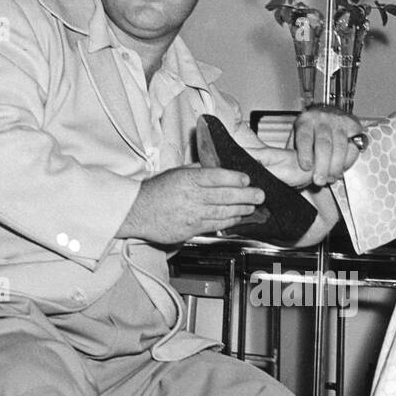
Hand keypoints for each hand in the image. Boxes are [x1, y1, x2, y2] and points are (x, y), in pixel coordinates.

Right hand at [116, 165, 262, 243]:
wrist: (137, 211)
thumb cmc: (155, 191)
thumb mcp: (175, 172)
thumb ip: (197, 170)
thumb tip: (216, 166)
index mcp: (188, 179)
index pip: (217, 176)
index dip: (235, 178)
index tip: (247, 179)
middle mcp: (191, 197)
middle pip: (225, 195)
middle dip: (246, 195)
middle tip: (259, 195)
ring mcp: (191, 214)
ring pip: (222, 212)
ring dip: (240, 210)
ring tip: (252, 207)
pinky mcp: (190, 229)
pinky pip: (214, 225)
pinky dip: (228, 222)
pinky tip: (237, 218)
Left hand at [288, 105, 366, 185]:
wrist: (329, 112)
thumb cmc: (311, 129)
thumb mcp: (297, 135)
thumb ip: (294, 151)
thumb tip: (288, 171)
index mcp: (305, 121)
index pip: (305, 137)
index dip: (305, 153)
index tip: (306, 168)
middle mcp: (322, 119)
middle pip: (324, 144)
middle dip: (322, 165)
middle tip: (319, 180)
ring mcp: (339, 122)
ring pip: (340, 146)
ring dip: (336, 166)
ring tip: (331, 178)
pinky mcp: (353, 126)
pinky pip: (353, 146)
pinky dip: (348, 160)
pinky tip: (342, 169)